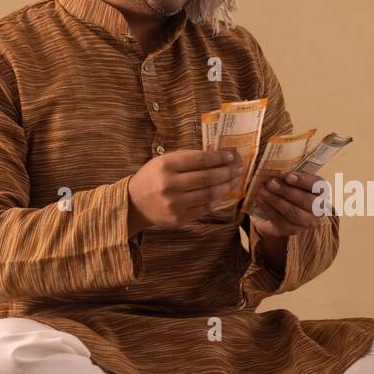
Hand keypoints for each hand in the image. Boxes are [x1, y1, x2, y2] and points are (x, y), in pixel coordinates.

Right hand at [128, 149, 243, 231]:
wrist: (134, 203)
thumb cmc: (153, 177)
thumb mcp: (165, 161)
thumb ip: (188, 158)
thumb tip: (218, 155)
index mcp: (166, 165)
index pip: (200, 160)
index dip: (219, 158)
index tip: (232, 156)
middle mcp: (170, 185)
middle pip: (208, 177)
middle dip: (227, 172)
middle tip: (239, 168)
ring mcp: (175, 203)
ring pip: (209, 194)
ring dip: (226, 186)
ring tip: (235, 180)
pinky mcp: (179, 218)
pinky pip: (204, 208)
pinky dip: (216, 200)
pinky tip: (223, 193)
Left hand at [250, 170, 323, 238]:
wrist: (280, 210)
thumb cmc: (288, 188)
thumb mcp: (290, 179)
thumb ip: (288, 174)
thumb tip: (274, 168)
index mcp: (321, 190)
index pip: (316, 185)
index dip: (303, 180)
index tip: (288, 176)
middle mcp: (318, 207)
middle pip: (305, 200)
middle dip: (286, 191)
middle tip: (270, 183)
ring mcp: (306, 221)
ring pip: (293, 212)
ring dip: (275, 200)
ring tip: (262, 191)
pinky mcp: (292, 229)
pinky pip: (280, 220)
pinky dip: (268, 209)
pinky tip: (259, 200)